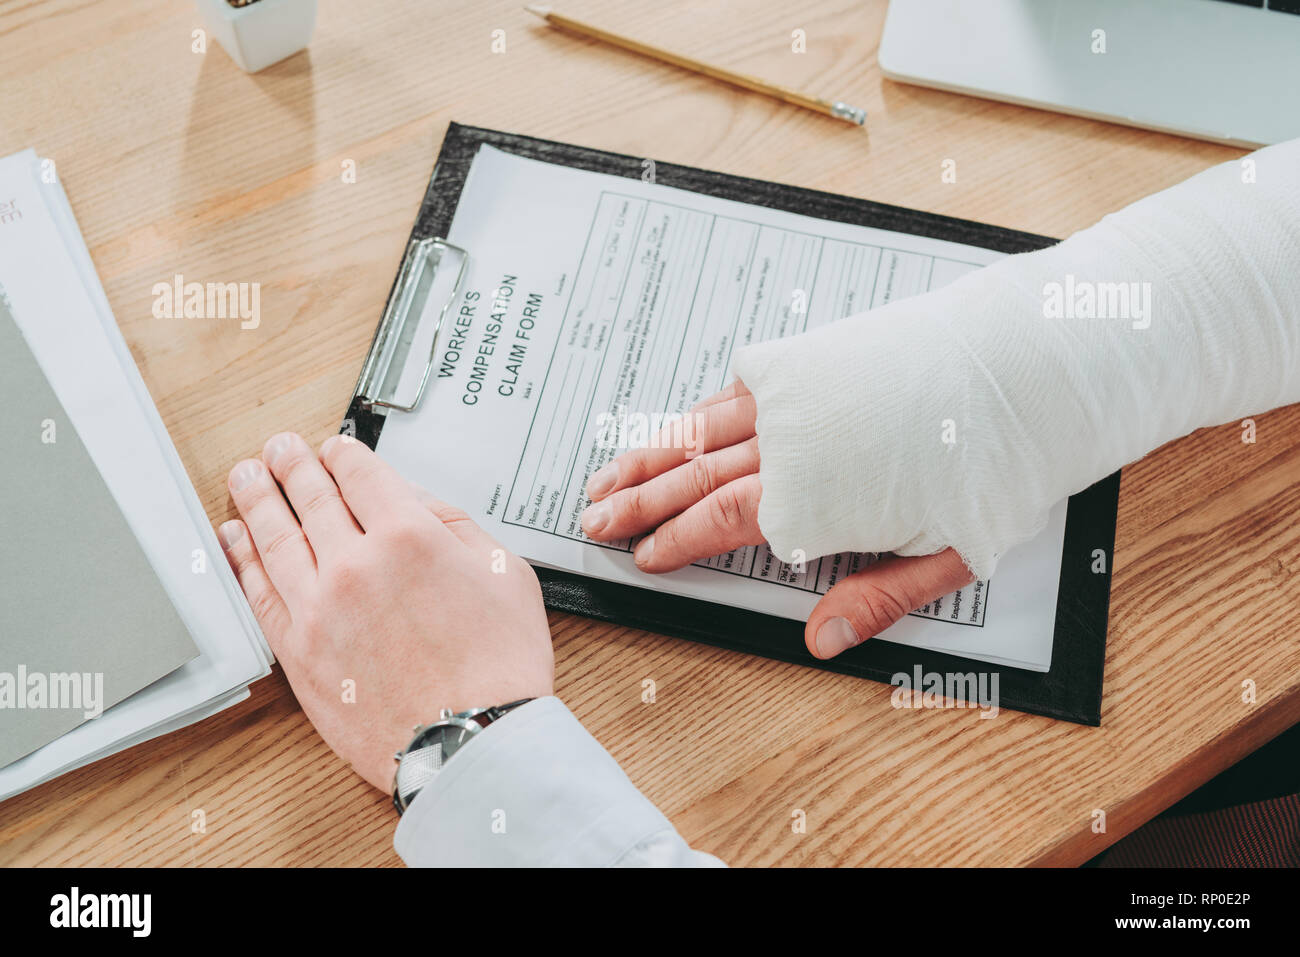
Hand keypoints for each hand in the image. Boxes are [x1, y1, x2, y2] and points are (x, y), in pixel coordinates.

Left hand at [216, 432, 553, 793]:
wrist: (472, 740)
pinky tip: (233, 537)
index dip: (344, 454)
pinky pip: (258, 592)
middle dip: (293, 465)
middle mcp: (356, 563)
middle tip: (279, 448)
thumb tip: (416, 501)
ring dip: (256, 499)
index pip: (361, 474)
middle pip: (311, 497)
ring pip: (275, 537)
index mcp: (410, 535)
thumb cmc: (498, 667)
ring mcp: (320, 607)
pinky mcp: (299, 650)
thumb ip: (457, 526)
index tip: (334, 449)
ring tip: (245, 476)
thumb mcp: (505, 573)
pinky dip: (241, 559)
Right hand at [580, 380, 974, 659]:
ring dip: (648, 457)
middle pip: (692, 478)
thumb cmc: (996, 460)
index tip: (645, 557)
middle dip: (637, 504)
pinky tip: (676, 424)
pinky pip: (734, 388)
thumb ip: (876, 597)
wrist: (1027, 365)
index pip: (719, 525)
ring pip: (700, 431)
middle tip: (595, 520)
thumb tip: (821, 641)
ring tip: (606, 475)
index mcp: (813, 497)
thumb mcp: (949, 553)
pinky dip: (697, 410)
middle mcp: (790, 443)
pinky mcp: (809, 360)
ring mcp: (794, 396)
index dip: (674, 543)